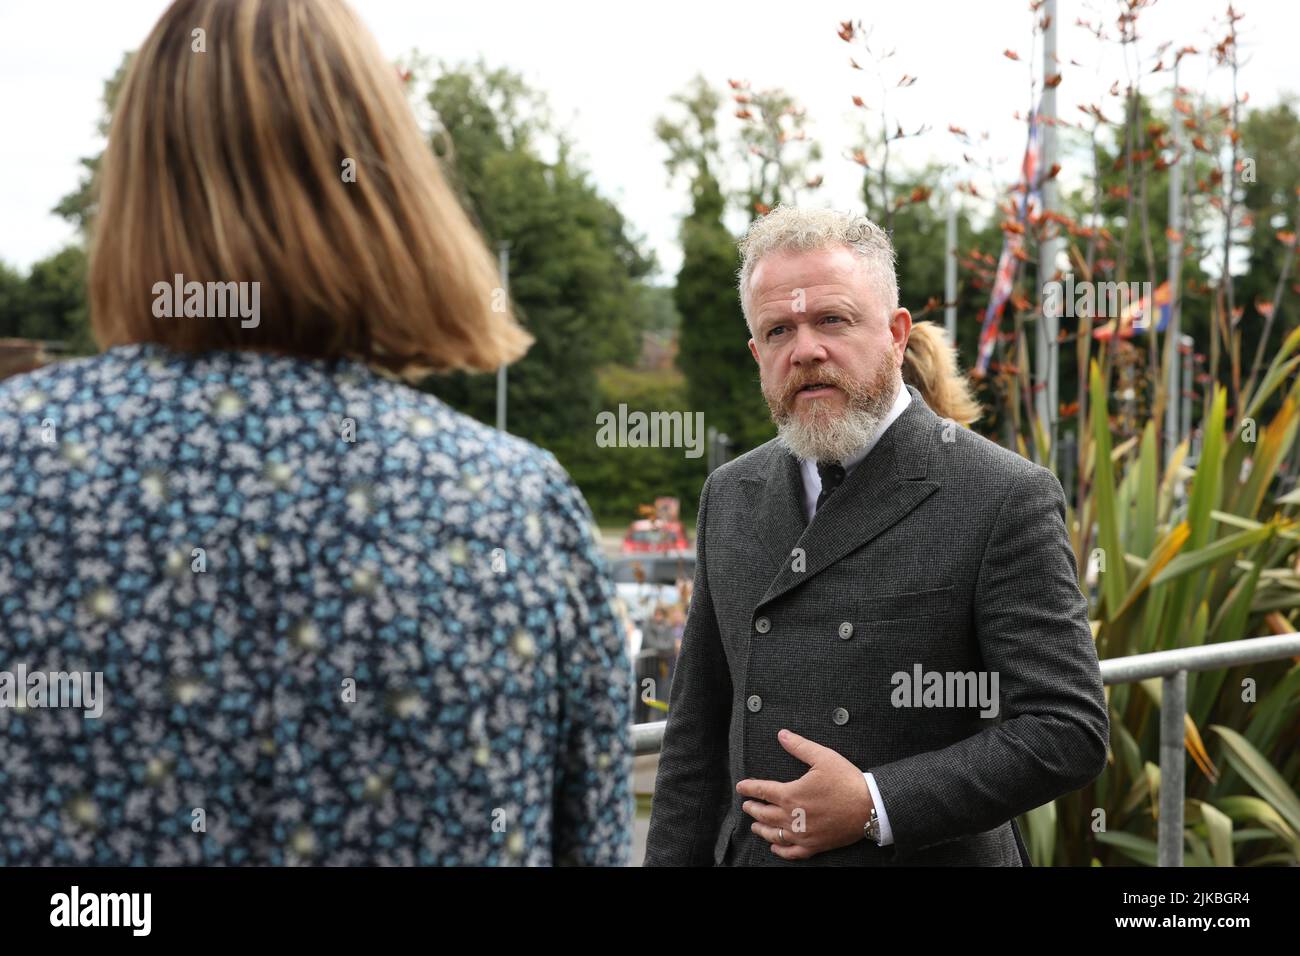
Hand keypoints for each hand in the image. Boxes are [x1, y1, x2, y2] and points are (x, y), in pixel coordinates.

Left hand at [736, 729, 874, 860]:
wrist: (870, 806)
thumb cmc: (847, 781)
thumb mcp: (823, 757)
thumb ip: (799, 746)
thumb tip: (782, 735)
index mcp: (791, 794)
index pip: (762, 791)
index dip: (749, 788)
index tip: (741, 787)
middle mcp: (793, 816)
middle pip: (764, 814)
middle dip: (752, 809)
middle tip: (746, 805)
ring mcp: (802, 833)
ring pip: (774, 834)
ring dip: (761, 829)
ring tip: (754, 825)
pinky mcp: (814, 845)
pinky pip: (791, 852)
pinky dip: (780, 850)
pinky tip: (775, 846)